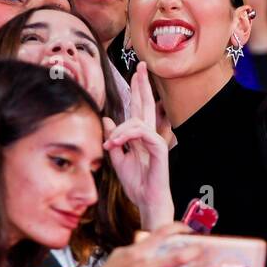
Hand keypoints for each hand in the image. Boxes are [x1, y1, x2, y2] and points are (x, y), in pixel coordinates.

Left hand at [104, 63, 174, 226]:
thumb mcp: (117, 158)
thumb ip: (113, 138)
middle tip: (141, 66)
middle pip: (146, 104)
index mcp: (140, 136)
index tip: (136, 72)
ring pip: (137, 121)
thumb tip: (107, 119)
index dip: (138, 90)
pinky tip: (115, 144)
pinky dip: (125, 136)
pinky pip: (141, 133)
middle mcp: (149, 135)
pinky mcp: (159, 148)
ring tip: (109, 144)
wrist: (146, 201)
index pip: (139, 108)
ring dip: (119, 130)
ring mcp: (156, 141)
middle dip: (142, 85)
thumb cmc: (135, 183)